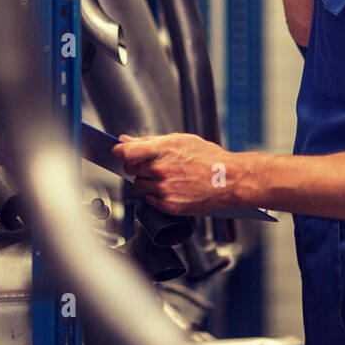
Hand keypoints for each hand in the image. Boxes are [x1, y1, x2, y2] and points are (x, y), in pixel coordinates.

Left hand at [110, 133, 238, 215]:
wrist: (227, 179)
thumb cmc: (207, 157)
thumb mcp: (179, 140)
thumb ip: (149, 141)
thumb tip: (125, 140)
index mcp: (163, 150)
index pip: (127, 152)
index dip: (118, 151)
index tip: (117, 152)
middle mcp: (161, 170)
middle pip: (130, 168)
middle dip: (138, 165)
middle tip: (155, 164)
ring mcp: (164, 189)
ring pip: (139, 184)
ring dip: (148, 180)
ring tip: (168, 176)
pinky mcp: (168, 205)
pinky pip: (149, 199)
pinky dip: (156, 194)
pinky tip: (172, 187)